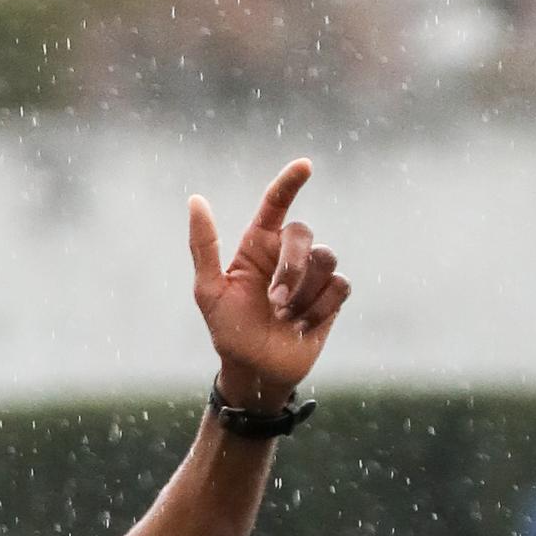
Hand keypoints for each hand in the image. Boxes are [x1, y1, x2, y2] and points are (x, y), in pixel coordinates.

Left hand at [187, 160, 351, 408]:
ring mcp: (313, 273)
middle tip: (274, 302)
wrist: (255, 370)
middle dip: (291, 267)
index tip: (304, 165)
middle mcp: (287, 254)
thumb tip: (196, 199)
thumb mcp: (209, 290)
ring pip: (325, 260)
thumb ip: (203, 245)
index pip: (276, 203)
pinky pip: (339, 285)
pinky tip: (301, 326)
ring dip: (301, 296)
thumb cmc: (229, 330)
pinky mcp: (332, 295)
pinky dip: (318, 309)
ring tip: (284, 319)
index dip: (290, 181)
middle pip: (304, 234)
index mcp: (258, 246)